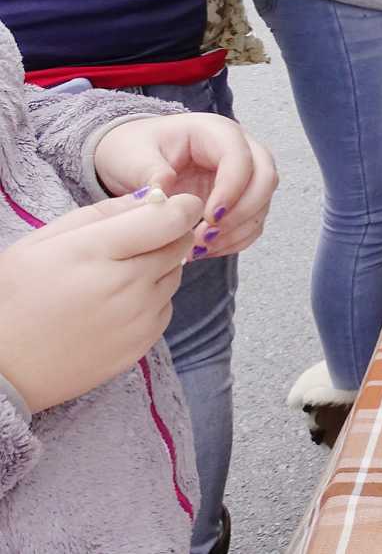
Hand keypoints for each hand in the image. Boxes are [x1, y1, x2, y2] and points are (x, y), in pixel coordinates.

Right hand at [0, 193, 203, 410]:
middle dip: (166, 235)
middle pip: (180, 243)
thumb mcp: (43, 242)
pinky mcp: (142, 345)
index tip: (172, 206)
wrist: (3, 368)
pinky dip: (151, 301)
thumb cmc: (15, 297)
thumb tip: (150, 197)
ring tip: (114, 278)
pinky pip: (166, 307)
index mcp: (97, 252)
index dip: (180, 207)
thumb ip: (101, 213)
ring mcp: (137, 319)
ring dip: (157, 269)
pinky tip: (114, 306)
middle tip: (132, 244)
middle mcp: (126, 285)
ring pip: (175, 275)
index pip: (171, 219)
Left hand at [94, 114, 277, 258]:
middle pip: (265, 178)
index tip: (208, 217)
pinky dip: (235, 240)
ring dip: (238, 230)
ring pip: (262, 203)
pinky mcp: (238, 200)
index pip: (241, 158)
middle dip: (243, 212)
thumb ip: (150, 172)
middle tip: (207, 235)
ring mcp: (243, 176)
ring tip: (200, 247)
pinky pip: (252, 223)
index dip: (231, 189)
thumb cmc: (133, 149)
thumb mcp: (133, 155)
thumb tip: (164, 195)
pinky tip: (205, 249)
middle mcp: (239, 150)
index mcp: (215, 132)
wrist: (132, 158)